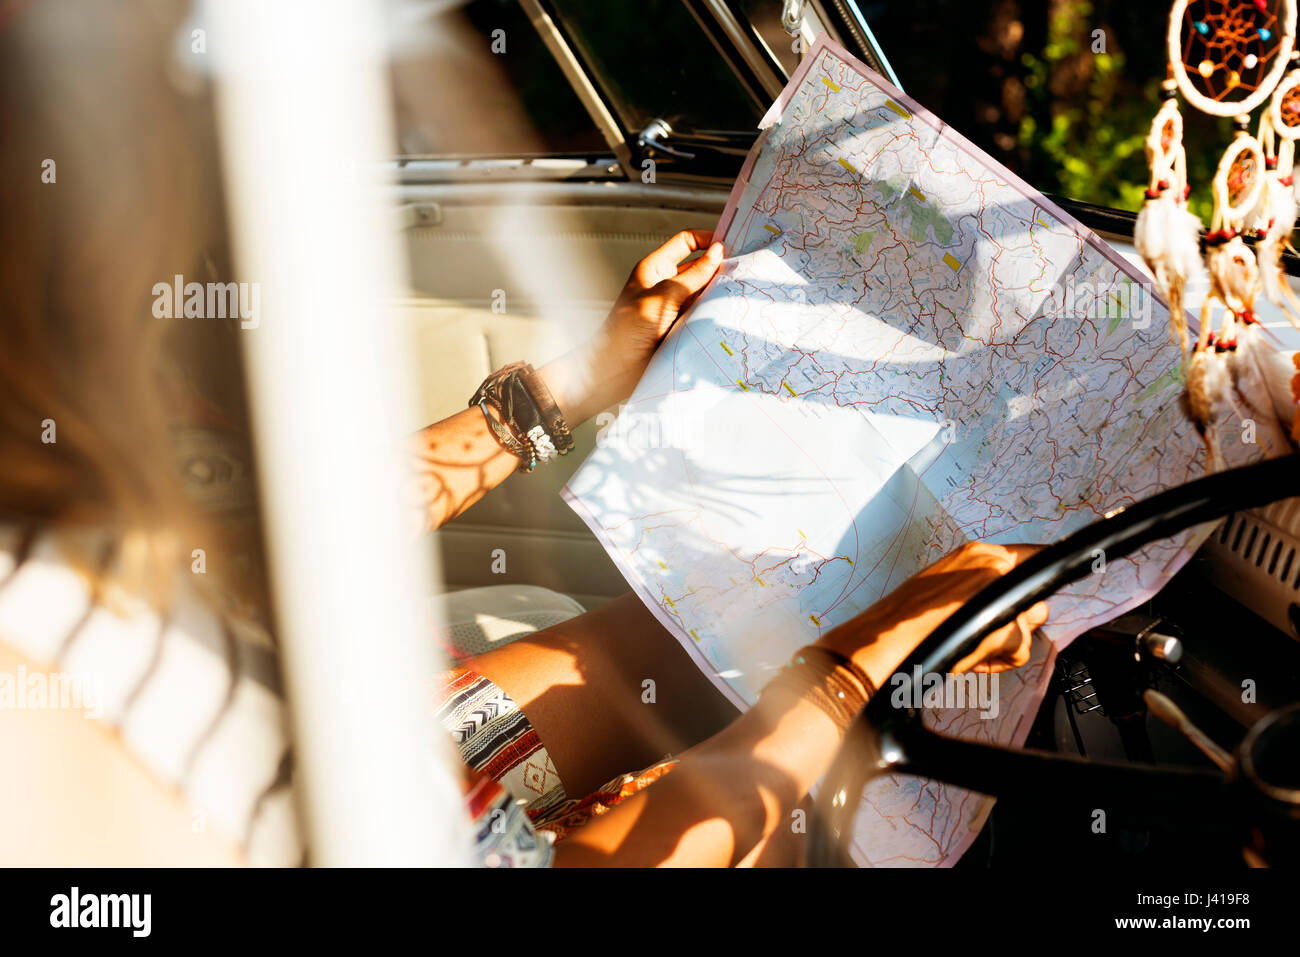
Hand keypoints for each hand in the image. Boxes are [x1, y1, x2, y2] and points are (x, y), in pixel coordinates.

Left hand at [542, 230, 722, 423]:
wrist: (614, 371)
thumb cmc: (625, 332)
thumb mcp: (661, 297)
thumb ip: (692, 276)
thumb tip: (716, 253)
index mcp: (655, 268)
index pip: (686, 242)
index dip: (707, 239)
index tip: (730, 246)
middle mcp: (666, 285)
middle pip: (700, 269)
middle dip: (720, 271)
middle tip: (744, 273)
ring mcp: (674, 308)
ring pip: (705, 294)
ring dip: (719, 295)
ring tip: (739, 296)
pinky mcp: (680, 329)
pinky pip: (703, 316)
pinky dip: (715, 315)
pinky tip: (728, 316)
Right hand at [819, 542, 1049, 688]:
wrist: (884, 640)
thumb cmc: (905, 620)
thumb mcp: (943, 583)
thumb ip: (979, 582)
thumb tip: (1009, 599)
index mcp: (975, 553)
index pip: (1030, 555)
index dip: (1038, 574)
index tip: (1044, 587)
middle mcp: (992, 564)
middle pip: (1035, 593)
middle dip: (1018, 617)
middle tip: (984, 632)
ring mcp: (1000, 593)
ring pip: (1033, 620)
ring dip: (1010, 640)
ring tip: (973, 646)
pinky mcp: (1006, 623)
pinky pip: (1022, 650)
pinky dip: (1000, 662)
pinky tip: (972, 658)